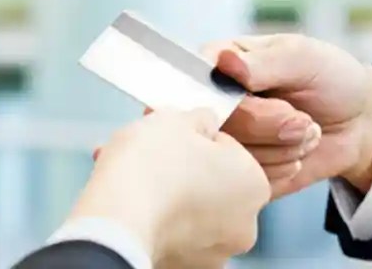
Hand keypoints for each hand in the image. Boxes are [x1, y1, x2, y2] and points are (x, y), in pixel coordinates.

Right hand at [67, 109, 270, 266]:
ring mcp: (213, 252)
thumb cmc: (152, 166)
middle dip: (178, 165)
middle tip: (146, 149)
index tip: (170, 132)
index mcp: (254, 184)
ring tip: (125, 171)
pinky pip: (168, 232)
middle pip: (209, 181)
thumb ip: (200, 118)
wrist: (116, 219)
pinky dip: (151, 216)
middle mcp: (243, 224)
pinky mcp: (181, 266)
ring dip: (161, 190)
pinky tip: (125, 198)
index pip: (227, 148)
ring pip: (187, 208)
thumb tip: (204, 122)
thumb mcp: (177, 118)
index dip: (194, 135)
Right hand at [203, 35, 371, 197]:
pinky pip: (248, 185)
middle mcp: (213, 106)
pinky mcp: (239, 176)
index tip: (281, 104)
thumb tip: (225, 60)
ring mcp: (224, 143)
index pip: (201, 89)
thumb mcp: (303, 57)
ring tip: (305, 131)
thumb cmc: (329, 77)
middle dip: (272, 128)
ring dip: (283, 150)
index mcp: (217, 66)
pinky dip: (282, 172)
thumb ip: (264, 62)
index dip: (242, 104)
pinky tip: (297, 154)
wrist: (358, 121)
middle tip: (303, 119)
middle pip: (219, 129)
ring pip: (234, 162)